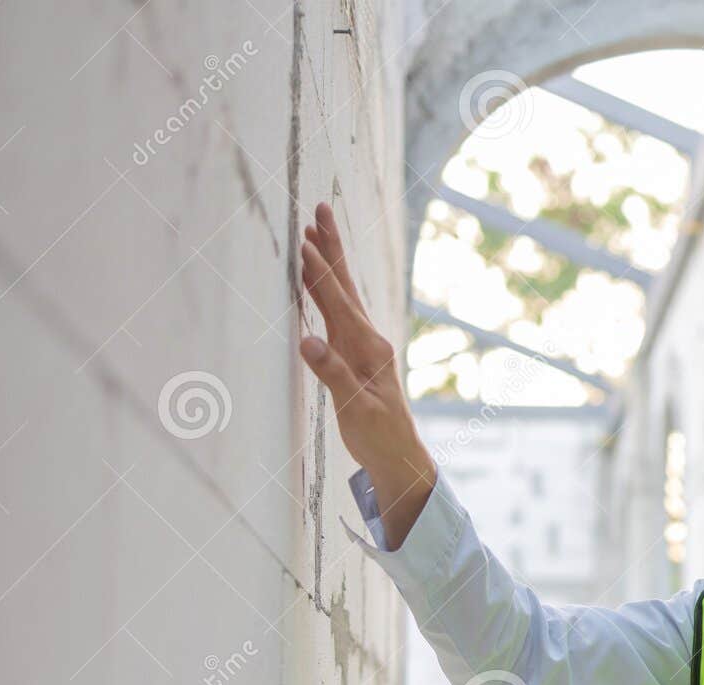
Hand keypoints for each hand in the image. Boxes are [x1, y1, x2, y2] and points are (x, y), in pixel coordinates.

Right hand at [299, 202, 436, 545]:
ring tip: (317, 232)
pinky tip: (319, 280)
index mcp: (367, 349)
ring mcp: (364, 346)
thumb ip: (332, 374)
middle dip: (332, 247)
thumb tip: (307, 341)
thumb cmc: (378, 436)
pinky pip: (338, 312)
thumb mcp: (354, 409)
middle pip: (345, 285)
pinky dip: (326, 290)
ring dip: (330, 262)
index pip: (338, 302)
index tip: (304, 240)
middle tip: (320, 209)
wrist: (399, 456)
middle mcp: (368, 340)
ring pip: (343, 295)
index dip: (319, 272)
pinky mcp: (357, 355)